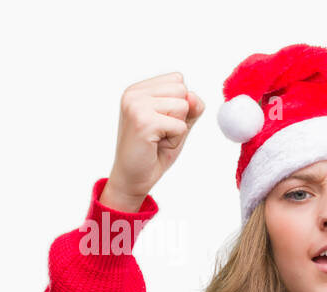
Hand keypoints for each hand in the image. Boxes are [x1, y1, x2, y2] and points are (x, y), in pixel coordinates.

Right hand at [102, 72, 204, 211]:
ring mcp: (136, 105)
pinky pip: (180, 125)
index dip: (179, 107)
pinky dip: (175, 140)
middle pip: (183, 91)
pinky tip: (156, 145)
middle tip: (160, 133)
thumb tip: (192, 96)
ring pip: (183, 106)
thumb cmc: (154, 151)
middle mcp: (134, 93)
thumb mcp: (178, 124)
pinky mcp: (143, 121)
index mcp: (139, 89)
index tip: (161, 123)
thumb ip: (191, 106)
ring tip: (159, 138)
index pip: (178, 80)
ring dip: (178, 129)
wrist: (133, 177)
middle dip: (180, 117)